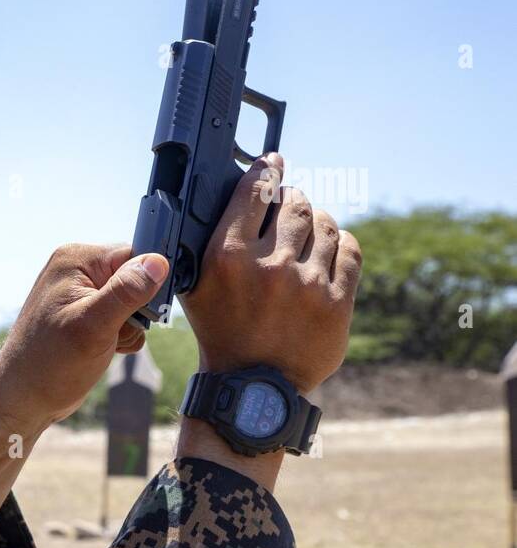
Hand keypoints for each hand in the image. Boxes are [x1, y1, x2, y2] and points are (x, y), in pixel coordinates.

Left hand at [0, 243, 168, 426]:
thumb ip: (125, 292)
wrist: (25, 399)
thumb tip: (158, 263)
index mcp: (76, 259)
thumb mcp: (94, 325)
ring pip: (132, 302)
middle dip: (136, 310)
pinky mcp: (85, 315)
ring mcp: (80, 293)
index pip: (134, 255)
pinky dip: (120, 336)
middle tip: (113, 333)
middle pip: (135, 279)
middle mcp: (77, 270)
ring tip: (103, 344)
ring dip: (128, 328)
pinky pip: (121, 318)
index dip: (146, 284)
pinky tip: (102, 349)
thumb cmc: (51, 363)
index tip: (141, 312)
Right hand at [182, 153, 361, 394]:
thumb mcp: (196, 284)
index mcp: (227, 257)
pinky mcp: (336, 303)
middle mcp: (268, 266)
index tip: (273, 163)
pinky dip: (341, 245)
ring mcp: (306, 285)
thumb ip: (214, 239)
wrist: (251, 384)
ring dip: (317, 222)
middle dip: (293, 199)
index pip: (255, 191)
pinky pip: (350, 250)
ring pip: (326, 223)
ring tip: (308, 233)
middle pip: (295, 202)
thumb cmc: (221, 329)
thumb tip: (243, 192)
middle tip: (289, 207)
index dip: (267, 170)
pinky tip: (328, 252)